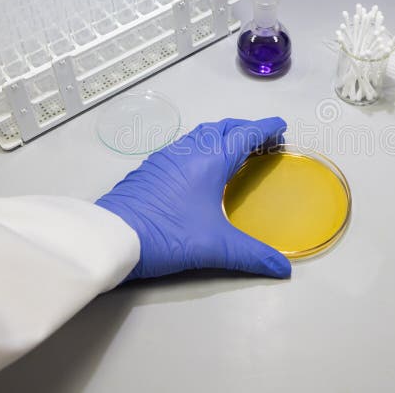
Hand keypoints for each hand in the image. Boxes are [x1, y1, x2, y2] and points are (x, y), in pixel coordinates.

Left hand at [96, 117, 290, 280]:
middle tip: (264, 140)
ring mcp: (167, 157)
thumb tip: (282, 269)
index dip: (266, 128)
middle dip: (247, 128)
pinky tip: (202, 166)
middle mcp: (189, 152)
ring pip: (201, 134)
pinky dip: (204, 145)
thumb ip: (252, 256)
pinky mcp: (152, 168)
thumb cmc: (166, 235)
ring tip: (237, 149)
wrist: (112, 236)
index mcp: (209, 160)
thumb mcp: (214, 247)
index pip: (245, 134)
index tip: (281, 125)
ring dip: (223, 134)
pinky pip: (186, 145)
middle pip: (223, 128)